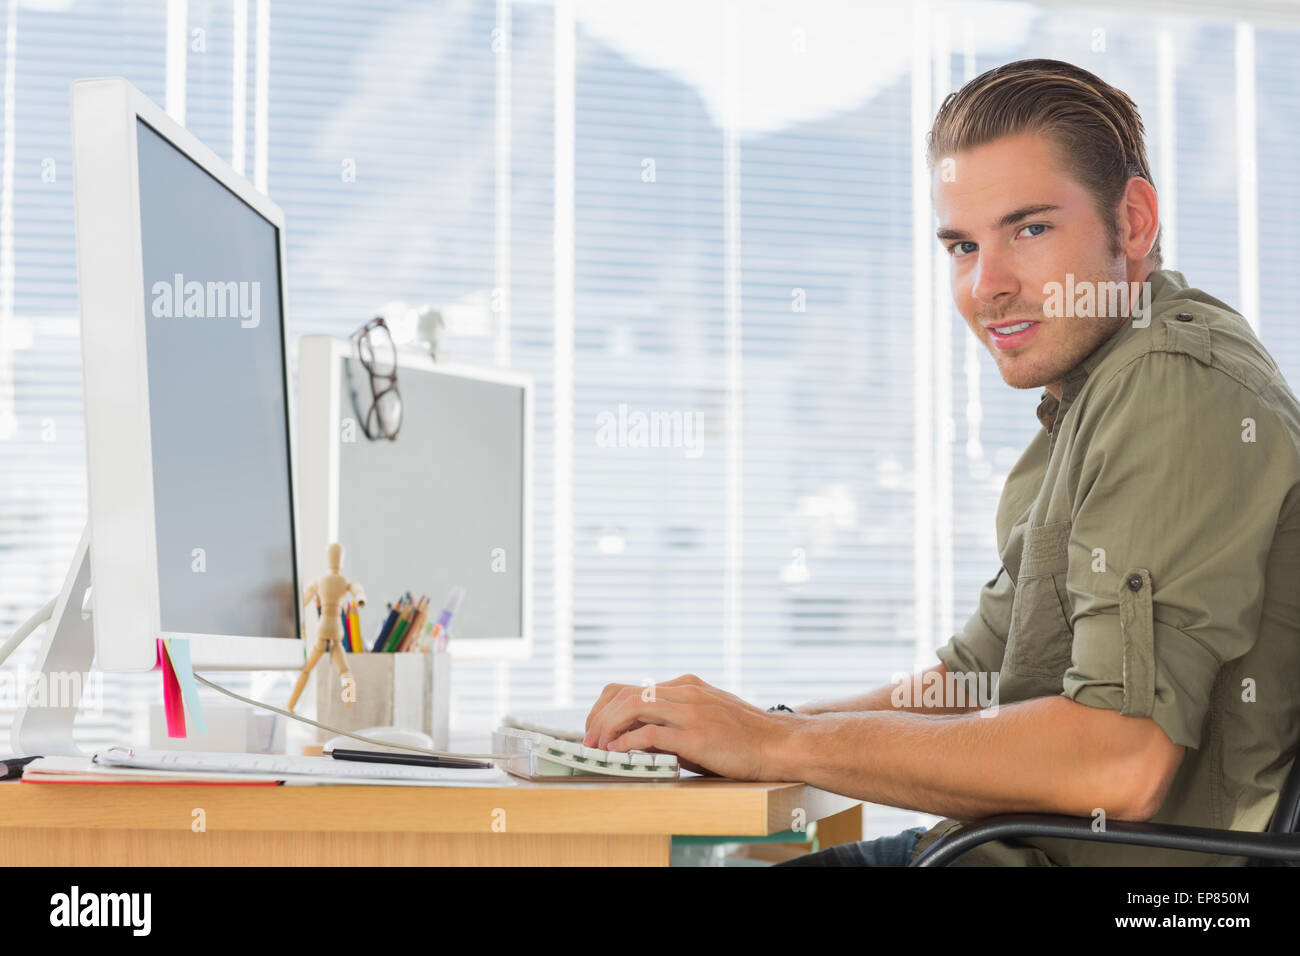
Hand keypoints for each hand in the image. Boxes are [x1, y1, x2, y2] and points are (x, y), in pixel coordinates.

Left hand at [582, 674, 794, 779]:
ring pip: (631, 707)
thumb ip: (673, 722)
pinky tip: (617, 754)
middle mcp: (684, 692)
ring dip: (606, 729)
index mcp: (685, 686)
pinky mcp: (695, 734)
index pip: (629, 688)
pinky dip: (626, 743)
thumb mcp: (704, 718)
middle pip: (623, 694)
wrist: (778, 744)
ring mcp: (689, 710)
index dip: (604, 708)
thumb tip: (638, 738)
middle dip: (598, 718)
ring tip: (598, 748)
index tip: (595, 729)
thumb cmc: (743, 738)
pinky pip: (649, 733)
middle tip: (589, 742)